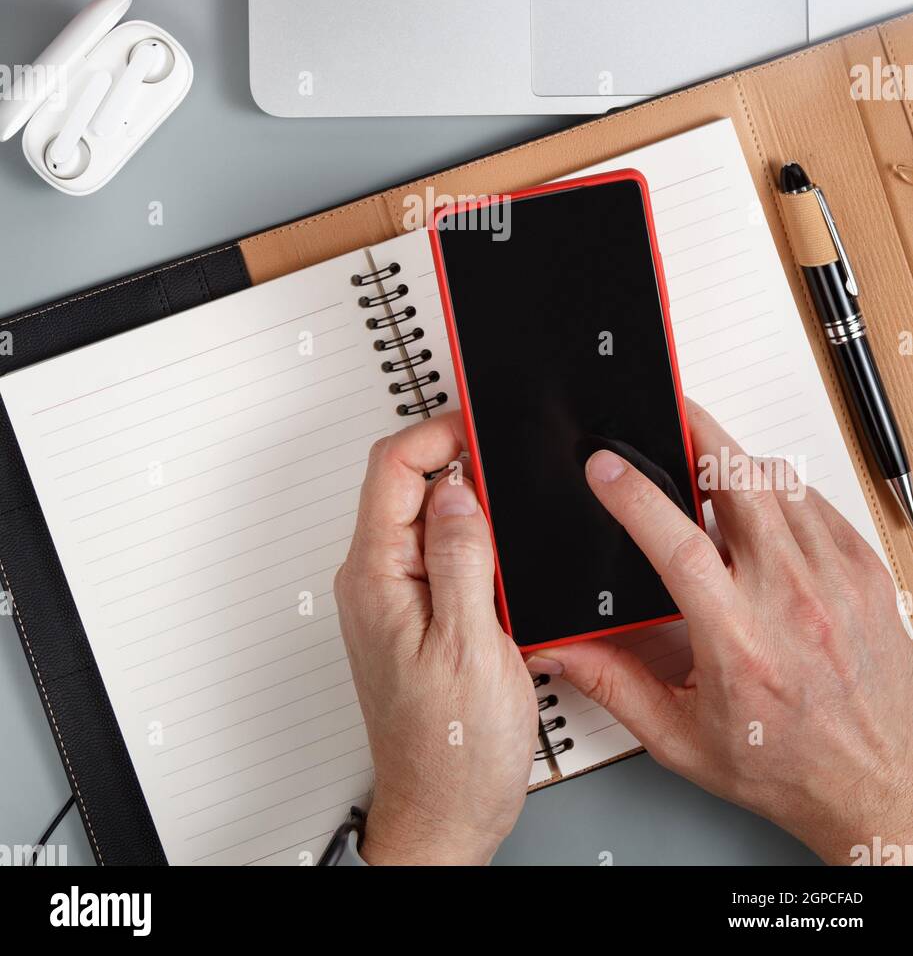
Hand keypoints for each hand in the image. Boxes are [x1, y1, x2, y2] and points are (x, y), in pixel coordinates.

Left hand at [334, 413, 538, 865]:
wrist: (445, 814)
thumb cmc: (454, 752)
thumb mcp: (471, 646)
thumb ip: (462, 558)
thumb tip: (460, 490)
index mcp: (378, 578)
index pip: (392, 468)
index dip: (439, 435)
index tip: (482, 428)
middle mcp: (375, 582)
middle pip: (407, 485)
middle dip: (459, 464)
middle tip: (510, 469)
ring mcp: (393, 598)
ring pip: (427, 518)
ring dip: (470, 507)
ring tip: (514, 519)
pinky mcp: (417, 616)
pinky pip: (439, 554)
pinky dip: (474, 543)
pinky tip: (505, 562)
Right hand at [528, 400, 912, 863]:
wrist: (881, 787)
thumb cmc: (792, 767)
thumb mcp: (684, 740)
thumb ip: (613, 684)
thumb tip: (560, 649)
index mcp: (740, 643)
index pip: (678, 543)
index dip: (634, 494)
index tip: (604, 466)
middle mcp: (793, 601)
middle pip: (736, 481)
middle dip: (694, 432)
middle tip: (665, 412)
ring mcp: (836, 579)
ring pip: (777, 481)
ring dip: (734, 462)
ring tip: (706, 462)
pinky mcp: (865, 570)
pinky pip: (815, 500)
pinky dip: (780, 490)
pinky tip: (760, 509)